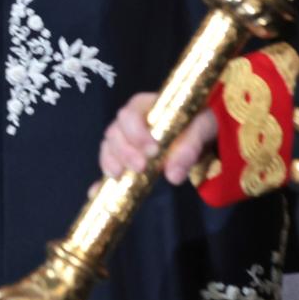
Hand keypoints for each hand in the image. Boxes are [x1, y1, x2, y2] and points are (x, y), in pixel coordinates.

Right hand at [99, 92, 217, 183]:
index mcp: (146, 106)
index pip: (130, 114)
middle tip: (141, 167)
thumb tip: (173, 175)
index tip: (152, 150)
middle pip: (114, 132)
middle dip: (124, 152)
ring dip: (111, 163)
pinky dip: (101, 181)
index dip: (135, 132)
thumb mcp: (202, 127)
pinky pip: (109, 169)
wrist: (202, 134)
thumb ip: (189, 146)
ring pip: (108, 149)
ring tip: (120, 178)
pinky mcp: (126, 161)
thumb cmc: (199, 122)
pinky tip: (96, 193)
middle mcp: (130, 122)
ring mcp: (125, 141)